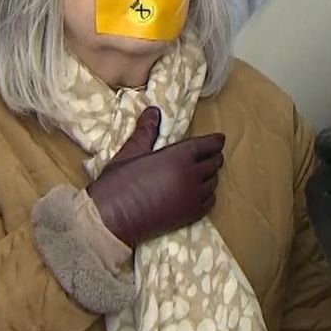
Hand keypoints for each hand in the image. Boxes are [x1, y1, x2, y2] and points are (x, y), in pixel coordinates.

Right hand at [85, 107, 223, 247]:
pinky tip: (202, 193)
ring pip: (213, 182)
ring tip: (205, 173)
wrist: (111, 218)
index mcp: (178, 156)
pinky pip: (210, 202)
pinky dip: (209, 195)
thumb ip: (146, 131)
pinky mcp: (190, 215)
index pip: (207, 145)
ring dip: (211, 176)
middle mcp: (191, 175)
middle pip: (214, 163)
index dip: (215, 141)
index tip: (219, 139)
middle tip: (212, 155)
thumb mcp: (131, 152)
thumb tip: (153, 111)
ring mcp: (192, 197)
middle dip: (214, 157)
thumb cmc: (118, 183)